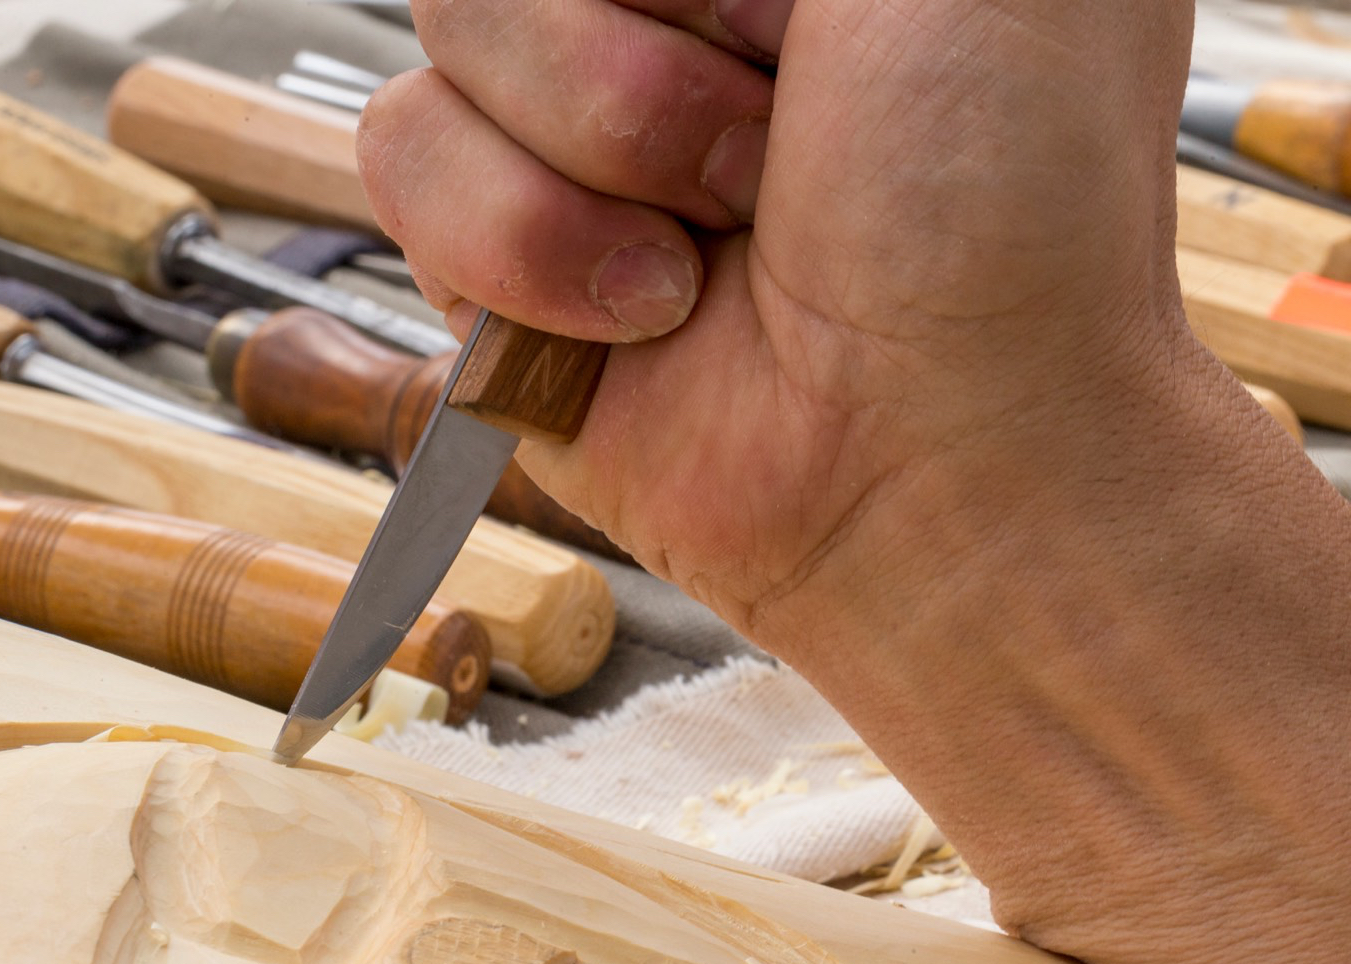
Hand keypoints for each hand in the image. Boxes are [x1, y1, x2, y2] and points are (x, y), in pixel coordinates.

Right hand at [364, 0, 1350, 963]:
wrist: (954, 483)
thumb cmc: (1001, 224)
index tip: (779, 49)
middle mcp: (660, 31)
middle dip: (618, 57)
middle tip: (756, 153)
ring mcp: (567, 164)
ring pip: (420, 69)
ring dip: (566, 180)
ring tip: (707, 257)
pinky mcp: (497, 291)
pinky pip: (396, 190)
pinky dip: (511, 268)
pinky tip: (641, 318)